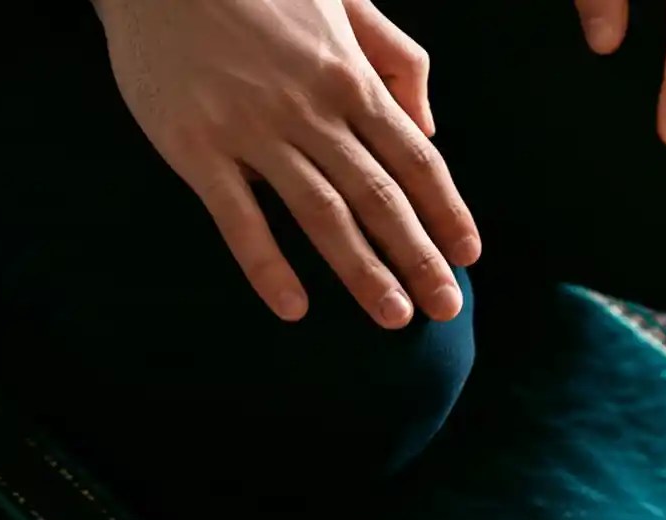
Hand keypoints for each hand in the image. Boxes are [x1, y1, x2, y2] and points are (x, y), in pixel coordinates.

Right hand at [96, 0, 479, 328]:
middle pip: (379, 198)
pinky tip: (292, 308)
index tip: (469, 256)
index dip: (447, 212)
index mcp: (351, 78)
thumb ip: (395, 57)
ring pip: (322, 214)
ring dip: (362, 271)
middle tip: (445, 309)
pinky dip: (267, 266)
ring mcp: (253, 131)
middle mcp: (312, 111)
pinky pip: (238, 218)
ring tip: (394, 317)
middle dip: (419, 257)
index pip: (415, 159)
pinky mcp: (195, 146)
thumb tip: (428, 125)